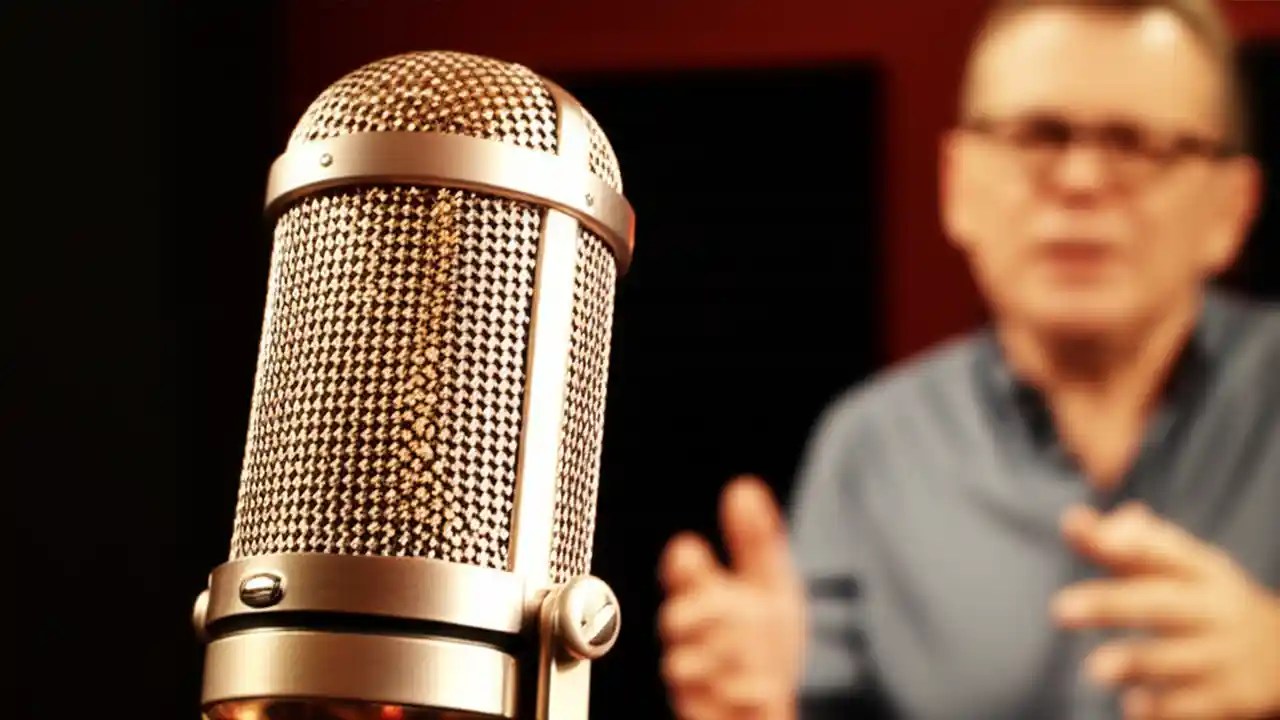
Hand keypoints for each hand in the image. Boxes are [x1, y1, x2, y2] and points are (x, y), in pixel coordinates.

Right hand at [657, 475, 804, 719]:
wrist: (769, 703)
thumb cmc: (767, 644)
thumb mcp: (772, 586)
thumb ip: (756, 542)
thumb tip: (744, 488)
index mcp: (705, 591)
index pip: (681, 566)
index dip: (685, 563)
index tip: (693, 556)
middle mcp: (688, 629)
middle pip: (677, 616)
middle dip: (715, 620)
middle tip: (743, 620)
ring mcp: (687, 667)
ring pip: (686, 660)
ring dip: (728, 661)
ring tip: (749, 662)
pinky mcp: (691, 702)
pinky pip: (702, 697)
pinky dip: (734, 692)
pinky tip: (748, 689)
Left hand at [1053, 501, 1279, 719]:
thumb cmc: (1204, 600)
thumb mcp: (1178, 568)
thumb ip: (1123, 544)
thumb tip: (1074, 521)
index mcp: (1200, 570)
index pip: (1162, 551)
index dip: (1129, 544)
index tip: (1094, 539)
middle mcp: (1213, 609)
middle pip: (1158, 603)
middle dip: (1110, 605)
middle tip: (1059, 609)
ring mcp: (1225, 654)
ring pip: (1176, 658)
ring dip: (1136, 663)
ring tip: (1097, 669)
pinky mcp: (1232, 696)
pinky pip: (1195, 705)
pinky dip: (1165, 708)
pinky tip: (1133, 708)